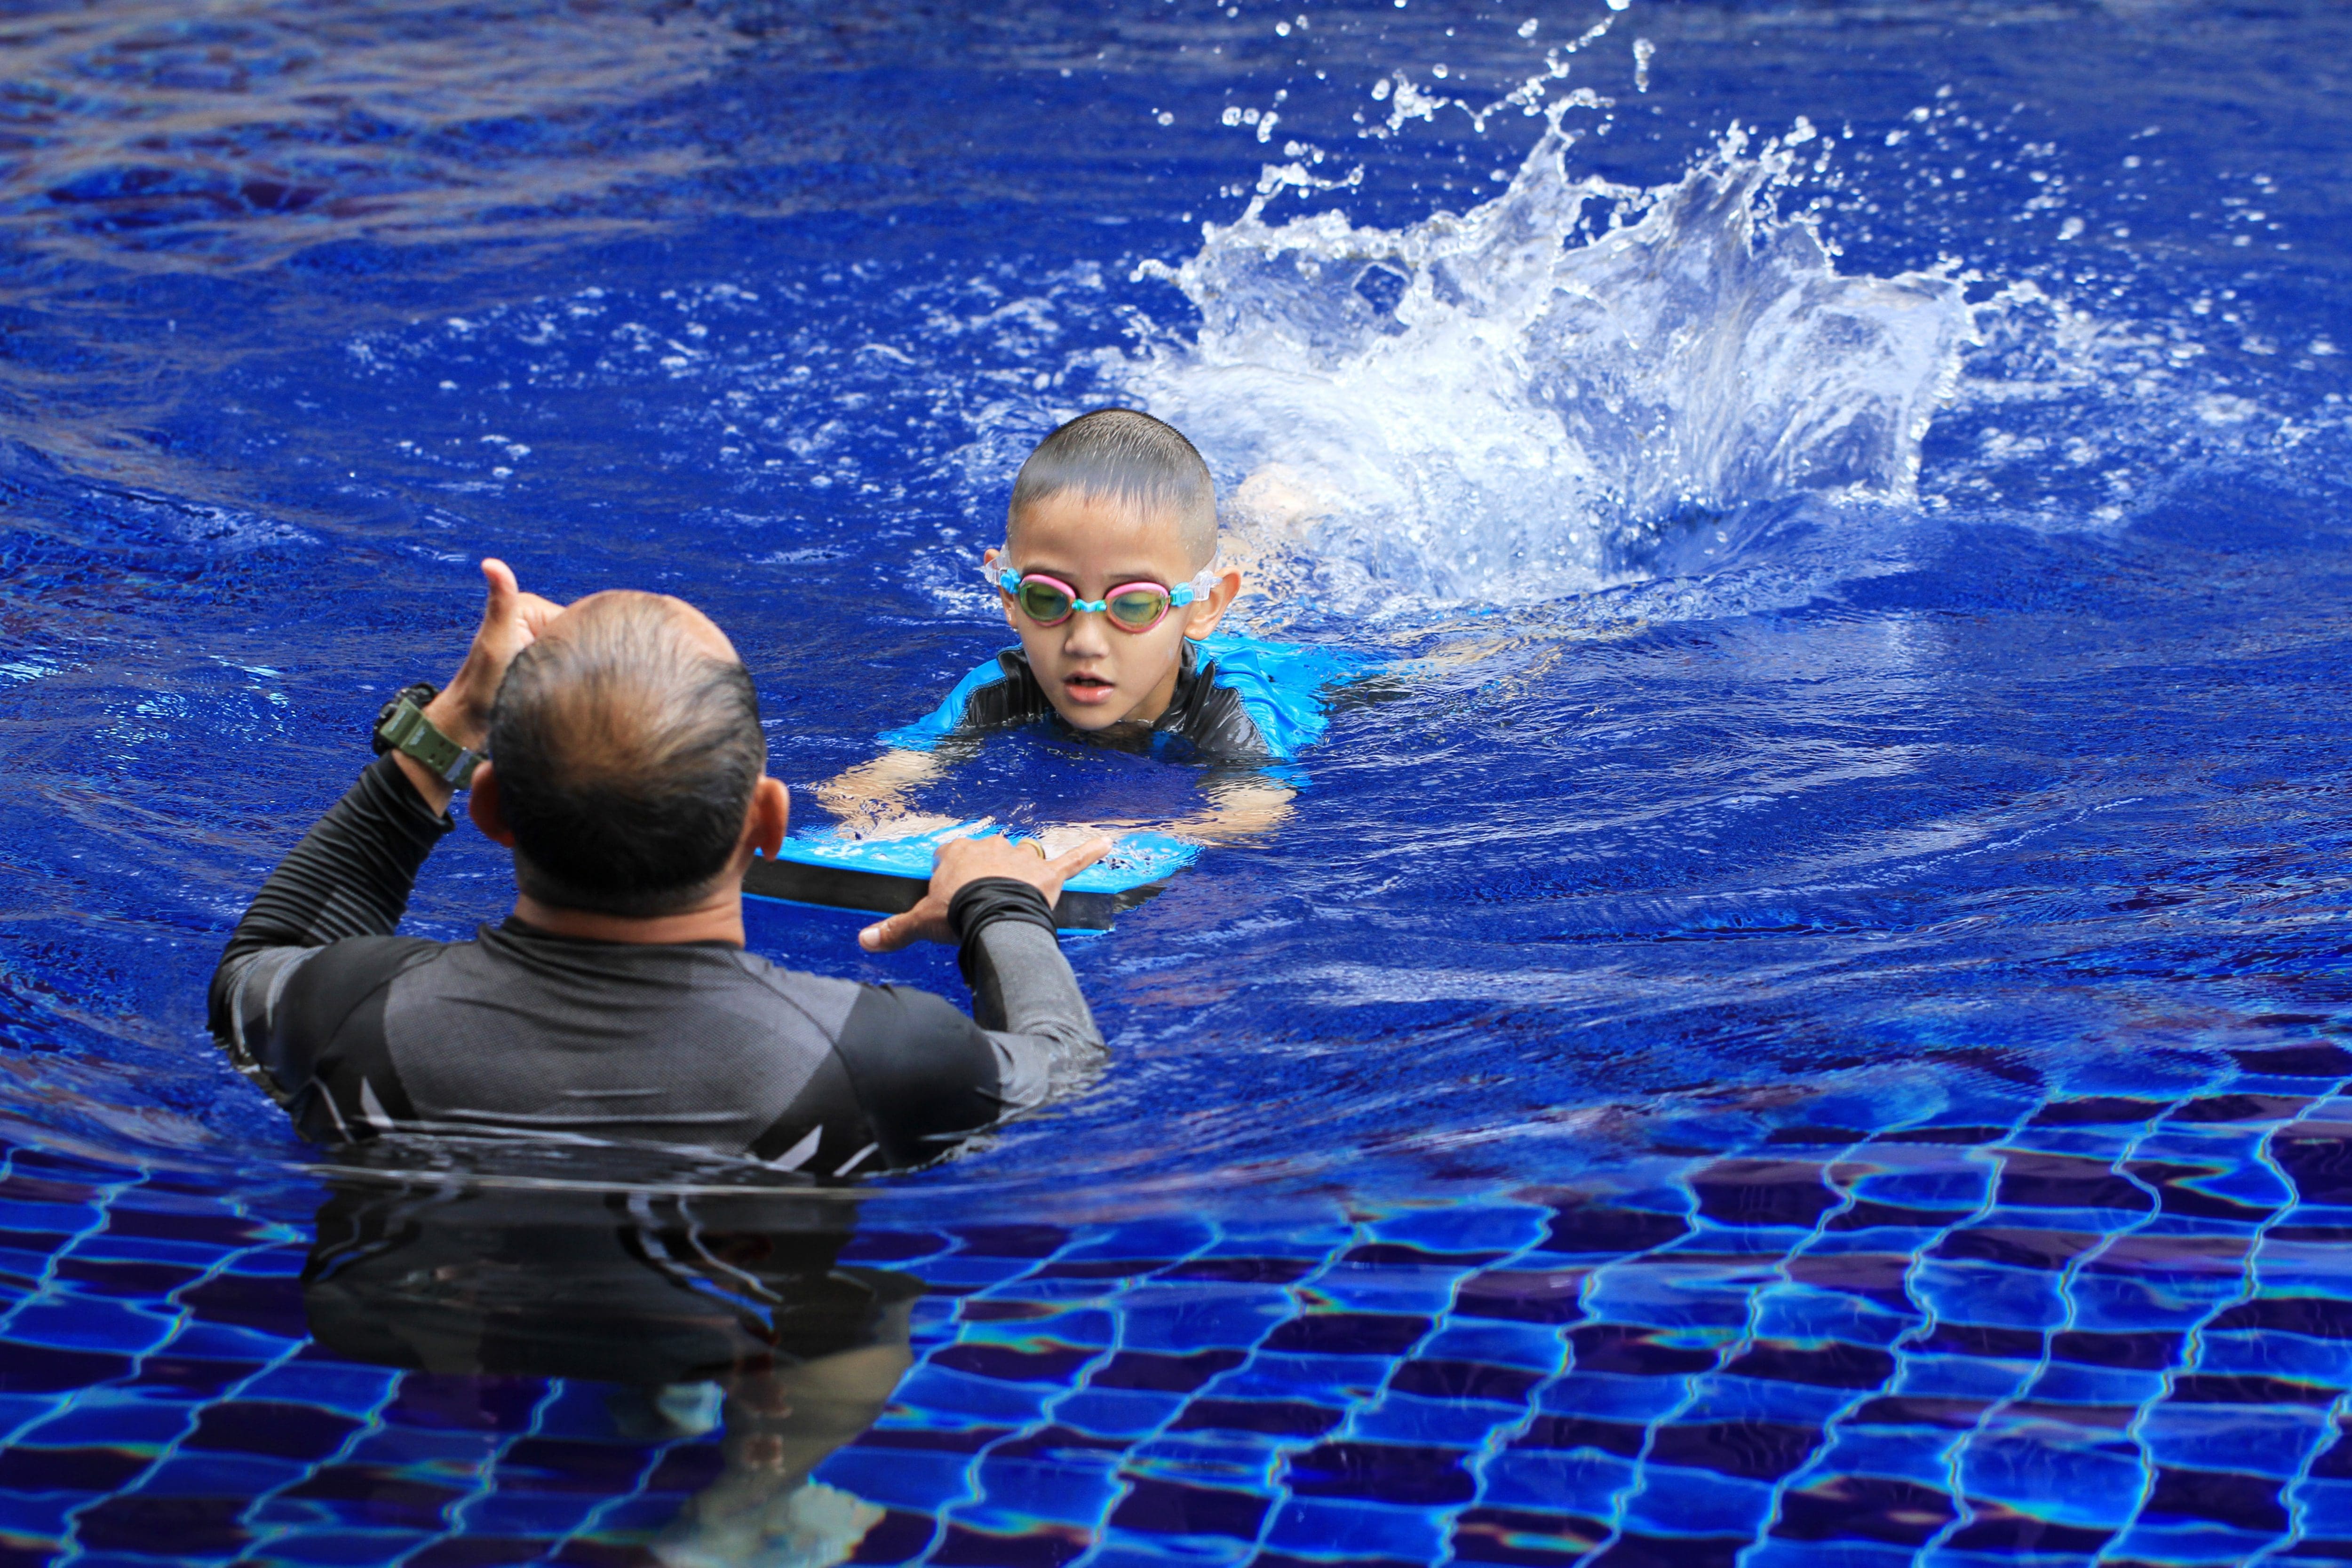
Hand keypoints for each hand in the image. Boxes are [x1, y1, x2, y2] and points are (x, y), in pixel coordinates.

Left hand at [393, 558, 562, 812]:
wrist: (469, 724)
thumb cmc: (481, 686)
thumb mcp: (496, 641)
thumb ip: (500, 603)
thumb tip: (490, 563)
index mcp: (528, 606)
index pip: (576, 620)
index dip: (578, 644)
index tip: (560, 666)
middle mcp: (536, 620)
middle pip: (578, 636)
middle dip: (576, 658)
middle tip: (556, 681)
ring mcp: (541, 642)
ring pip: (578, 654)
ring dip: (576, 672)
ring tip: (556, 687)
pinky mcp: (543, 662)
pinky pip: (572, 667)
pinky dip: (573, 680)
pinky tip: (565, 693)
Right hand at [857, 831, 1111, 952]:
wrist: (990, 914)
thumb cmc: (954, 913)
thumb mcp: (920, 922)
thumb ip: (894, 930)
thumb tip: (863, 942)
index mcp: (958, 853)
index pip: (951, 853)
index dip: (951, 871)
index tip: (949, 886)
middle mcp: (990, 847)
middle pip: (988, 852)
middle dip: (987, 869)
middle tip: (983, 895)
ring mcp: (1021, 858)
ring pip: (1024, 855)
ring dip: (1024, 867)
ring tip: (1024, 886)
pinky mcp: (1048, 873)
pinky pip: (1073, 859)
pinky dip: (1091, 852)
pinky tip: (1109, 843)